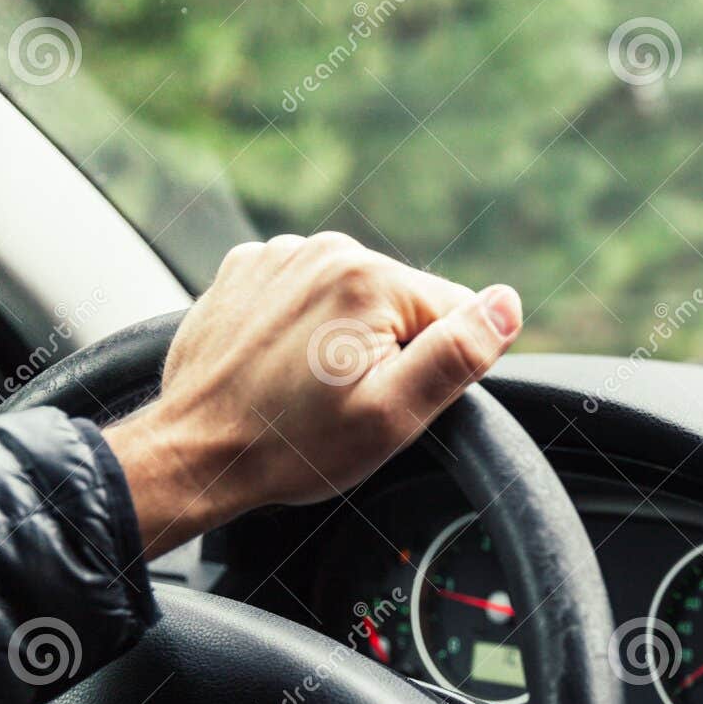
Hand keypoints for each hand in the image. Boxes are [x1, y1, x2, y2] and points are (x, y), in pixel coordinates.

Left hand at [103, 233, 522, 558]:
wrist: (195, 454)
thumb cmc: (292, 445)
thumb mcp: (394, 415)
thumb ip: (458, 355)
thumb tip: (507, 305)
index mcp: (370, 280)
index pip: (455, 313)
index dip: (433, 367)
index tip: (386, 396)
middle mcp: (326, 249)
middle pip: (406, 303)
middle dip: (392, 351)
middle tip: (348, 399)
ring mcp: (281, 256)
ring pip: (359, 298)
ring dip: (349, 338)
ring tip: (311, 386)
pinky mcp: (249, 270)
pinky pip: (311, 293)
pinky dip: (308, 327)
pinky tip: (285, 366)